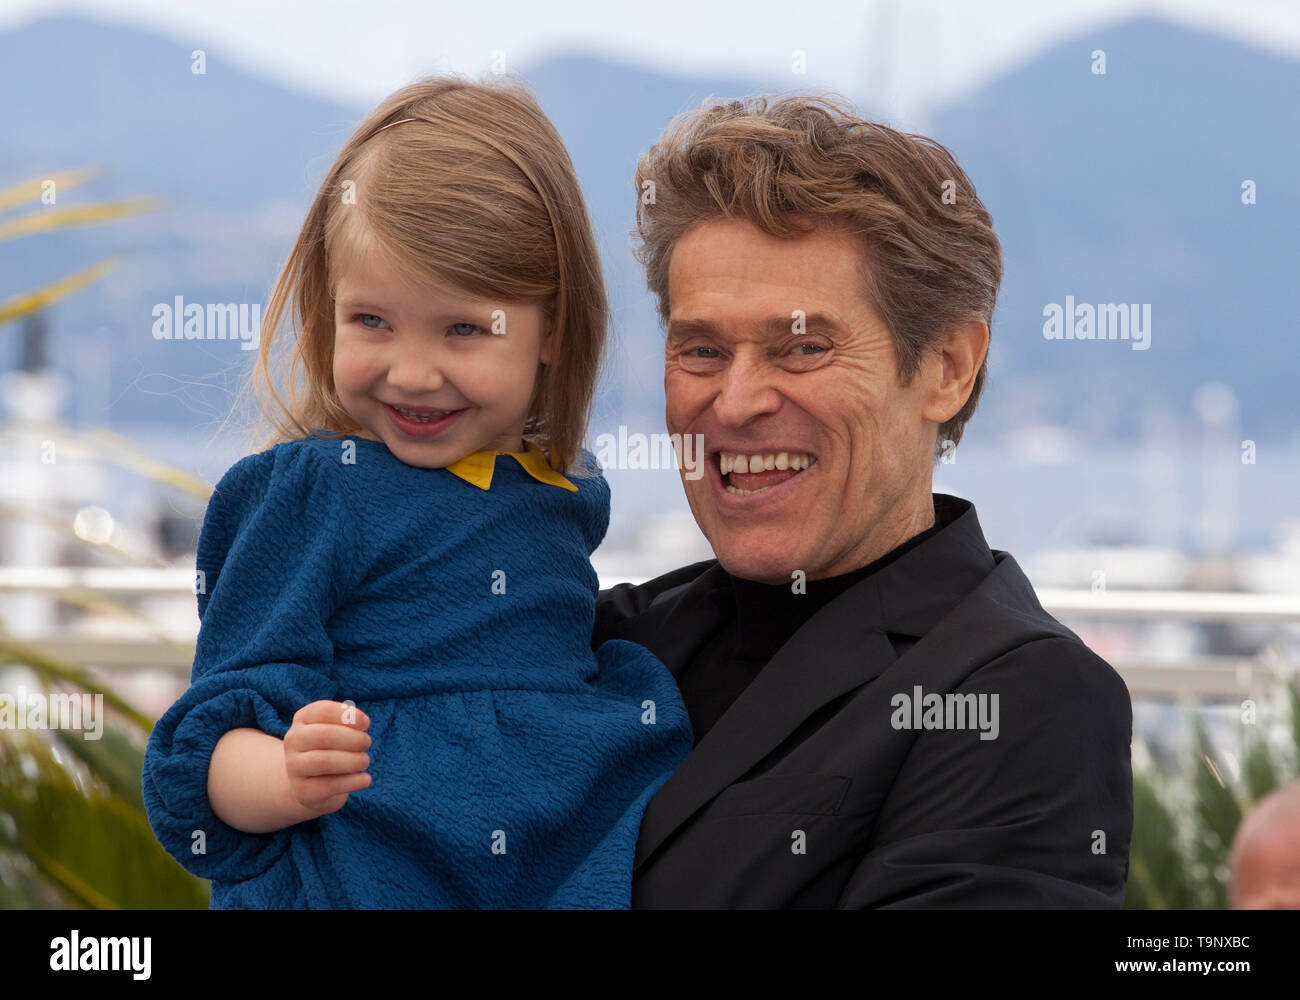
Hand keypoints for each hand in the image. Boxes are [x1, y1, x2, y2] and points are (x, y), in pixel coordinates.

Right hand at [283, 700, 371, 816]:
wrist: (309, 784)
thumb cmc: (330, 748)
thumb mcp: (336, 730)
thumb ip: (347, 723)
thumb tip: (361, 723)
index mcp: (302, 719)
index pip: (323, 710)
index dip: (349, 716)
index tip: (366, 724)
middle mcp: (293, 741)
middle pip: (324, 736)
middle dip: (353, 739)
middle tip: (367, 743)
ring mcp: (294, 768)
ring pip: (324, 761)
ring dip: (353, 760)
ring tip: (365, 761)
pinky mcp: (303, 791)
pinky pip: (330, 785)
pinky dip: (353, 782)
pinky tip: (366, 779)